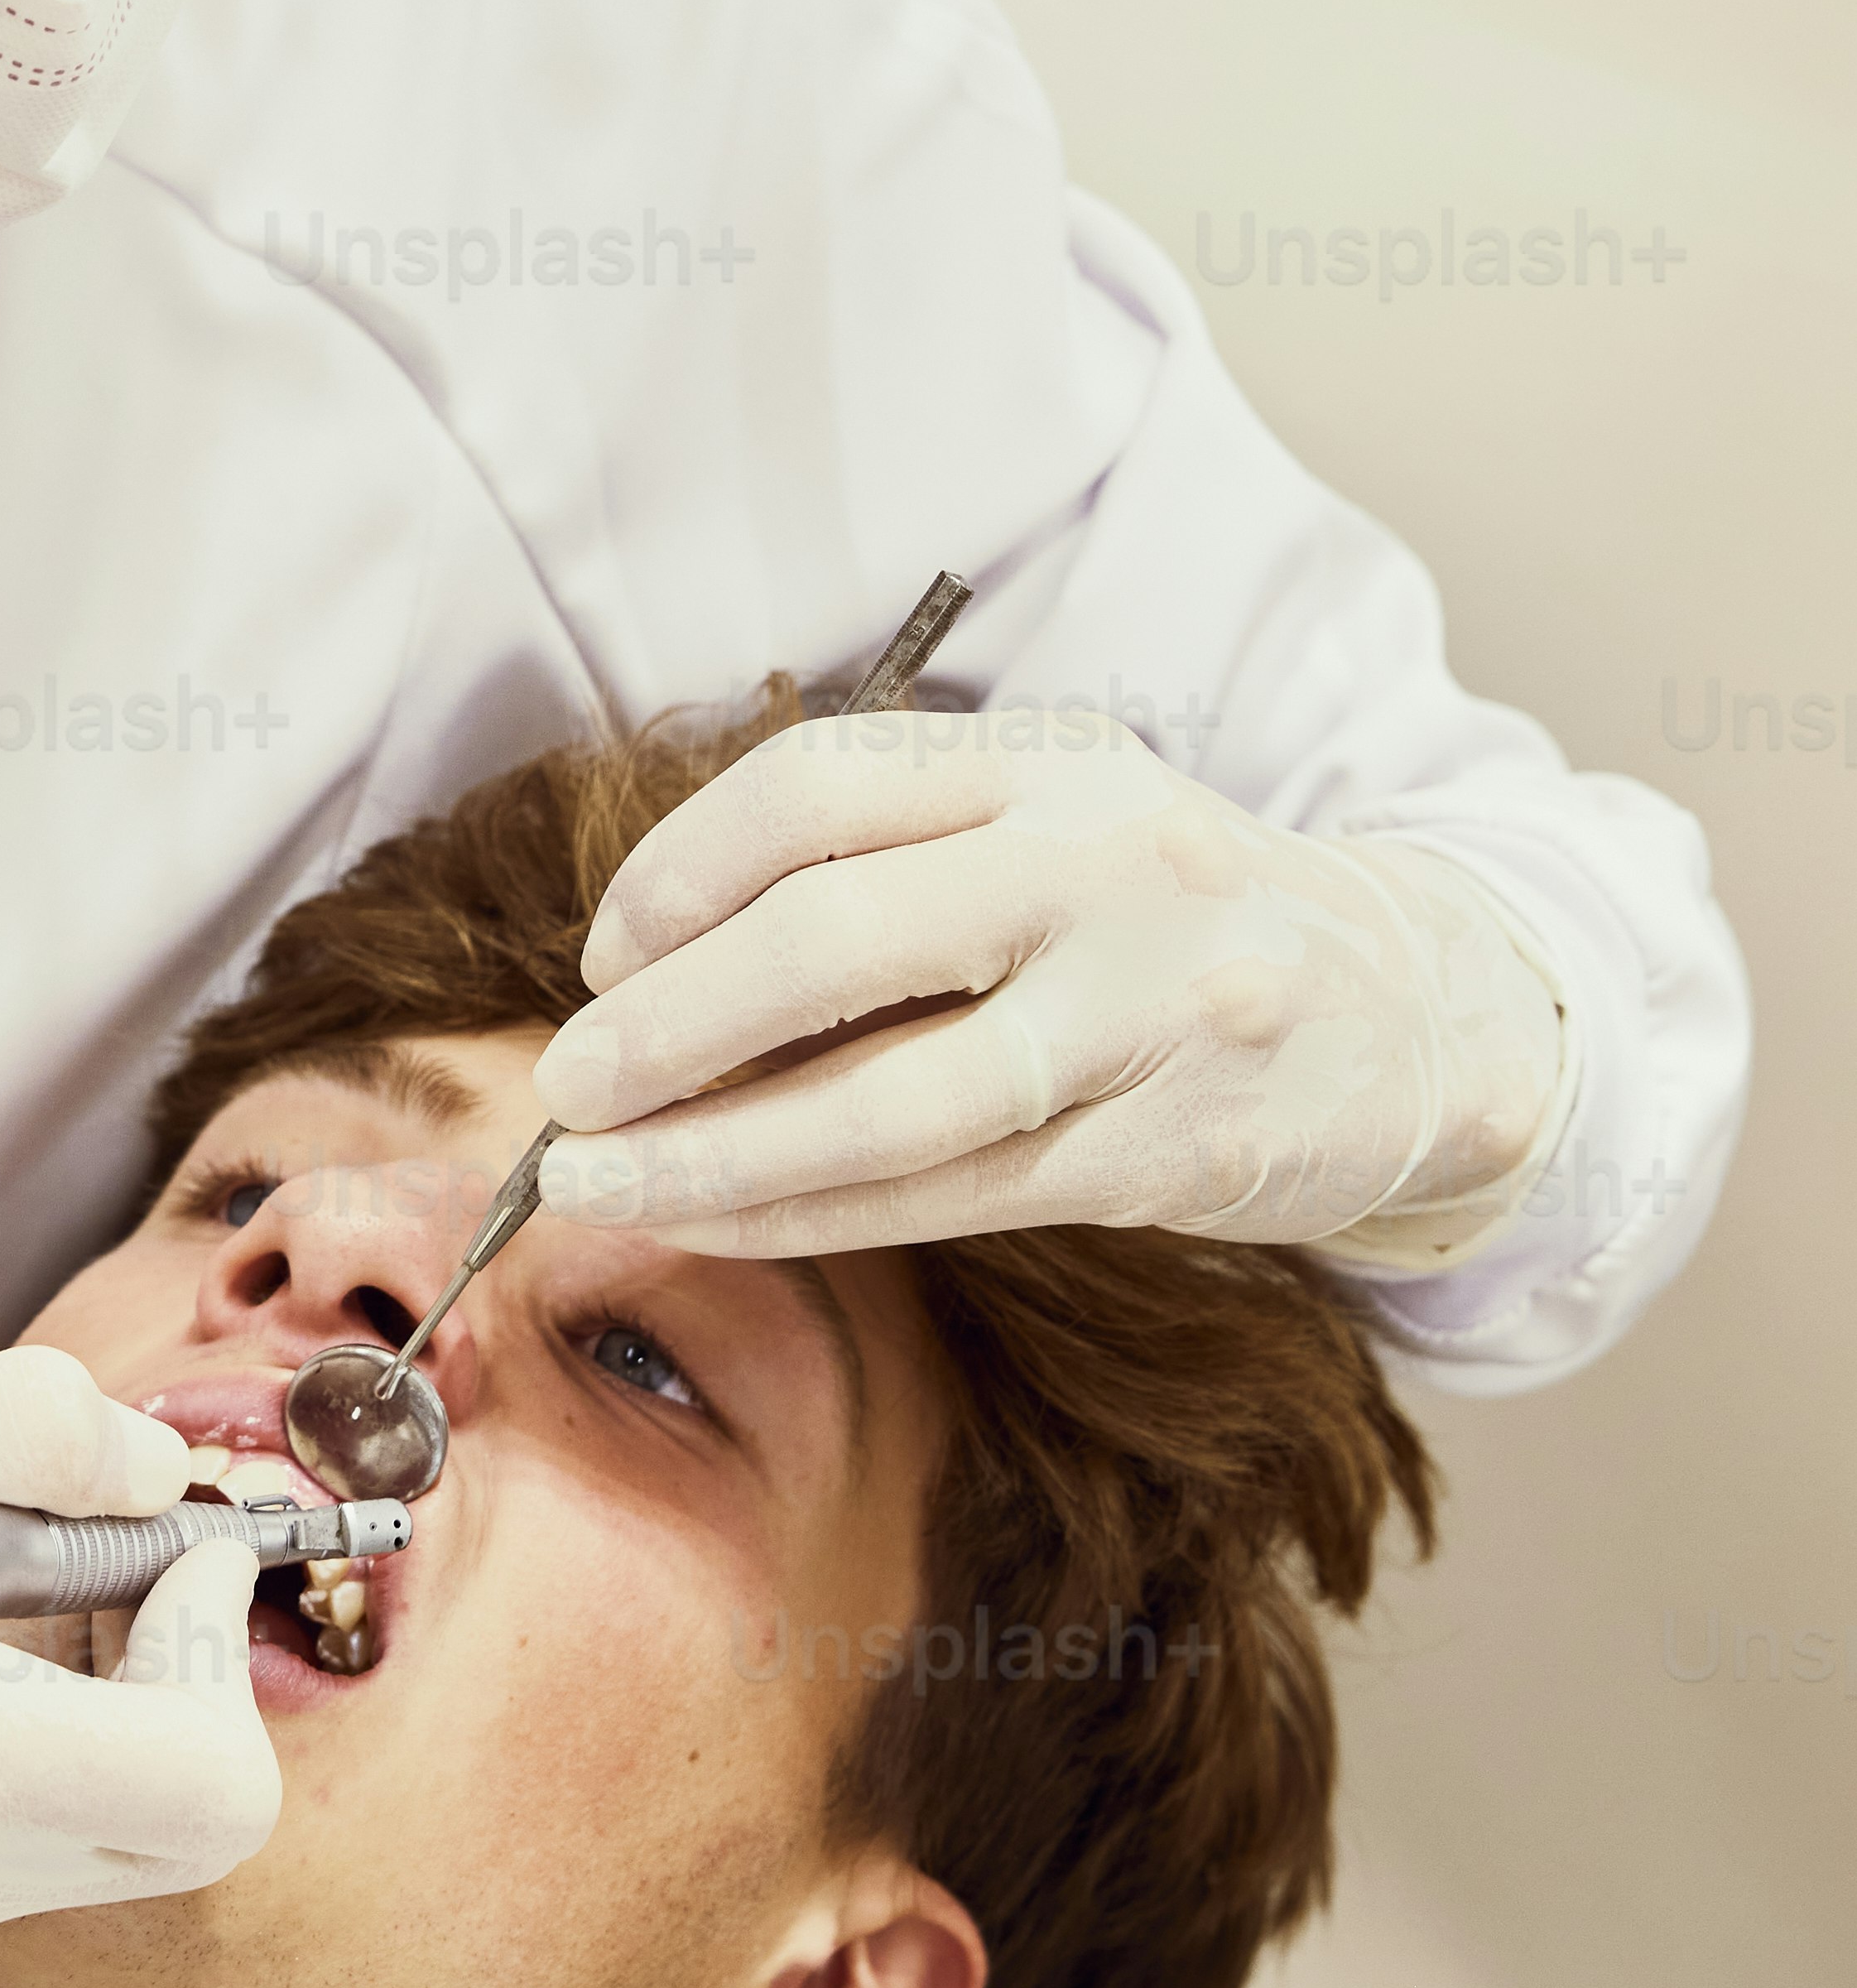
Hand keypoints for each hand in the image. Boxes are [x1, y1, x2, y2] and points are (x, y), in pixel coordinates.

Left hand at [528, 709, 1569, 1258]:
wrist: (1422, 1014)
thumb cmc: (1172, 924)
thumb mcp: (1058, 828)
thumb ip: (890, 866)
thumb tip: (649, 971)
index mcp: (1055, 763)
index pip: (819, 788)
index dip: (680, 873)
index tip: (603, 955)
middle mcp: (1103, 871)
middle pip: (835, 942)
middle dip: (670, 1024)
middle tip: (566, 1084)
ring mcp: (1146, 1016)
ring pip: (888, 1099)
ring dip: (715, 1152)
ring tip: (596, 1182)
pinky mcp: (1165, 1152)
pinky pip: (947, 1195)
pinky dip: (806, 1214)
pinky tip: (716, 1224)